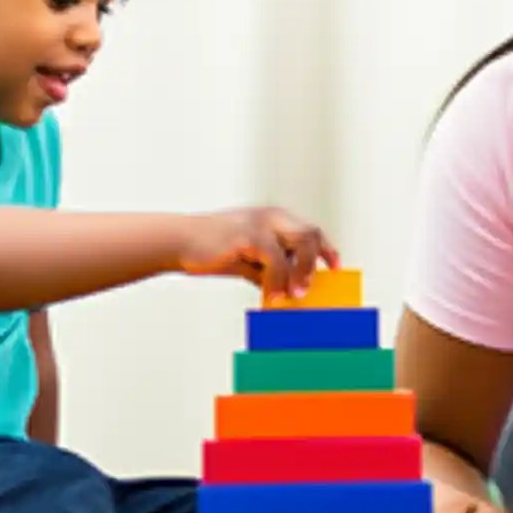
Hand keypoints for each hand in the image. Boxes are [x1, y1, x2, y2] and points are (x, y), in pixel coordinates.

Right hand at [177, 207, 339, 301]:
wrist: (177, 242)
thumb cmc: (212, 251)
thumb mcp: (247, 260)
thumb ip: (268, 271)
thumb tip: (288, 292)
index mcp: (273, 218)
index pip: (310, 230)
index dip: (326, 249)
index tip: (335, 267)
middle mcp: (272, 216)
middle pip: (311, 233)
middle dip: (319, 260)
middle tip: (312, 287)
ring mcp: (261, 223)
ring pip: (301, 243)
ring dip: (302, 272)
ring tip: (297, 295)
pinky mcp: (249, 235)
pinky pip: (276, 260)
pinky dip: (277, 281)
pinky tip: (272, 297)